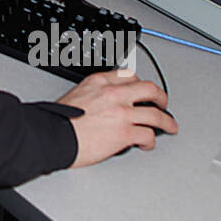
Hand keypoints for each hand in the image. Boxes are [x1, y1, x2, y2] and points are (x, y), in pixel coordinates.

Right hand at [58, 71, 177, 167]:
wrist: (51, 135)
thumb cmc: (58, 120)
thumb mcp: (76, 94)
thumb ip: (94, 94)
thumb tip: (104, 103)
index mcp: (100, 81)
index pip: (129, 76)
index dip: (140, 84)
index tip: (143, 90)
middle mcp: (114, 94)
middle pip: (149, 89)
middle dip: (161, 97)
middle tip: (163, 104)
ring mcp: (121, 113)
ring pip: (156, 114)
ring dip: (166, 122)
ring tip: (169, 126)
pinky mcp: (124, 133)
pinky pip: (147, 135)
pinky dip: (150, 141)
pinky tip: (147, 144)